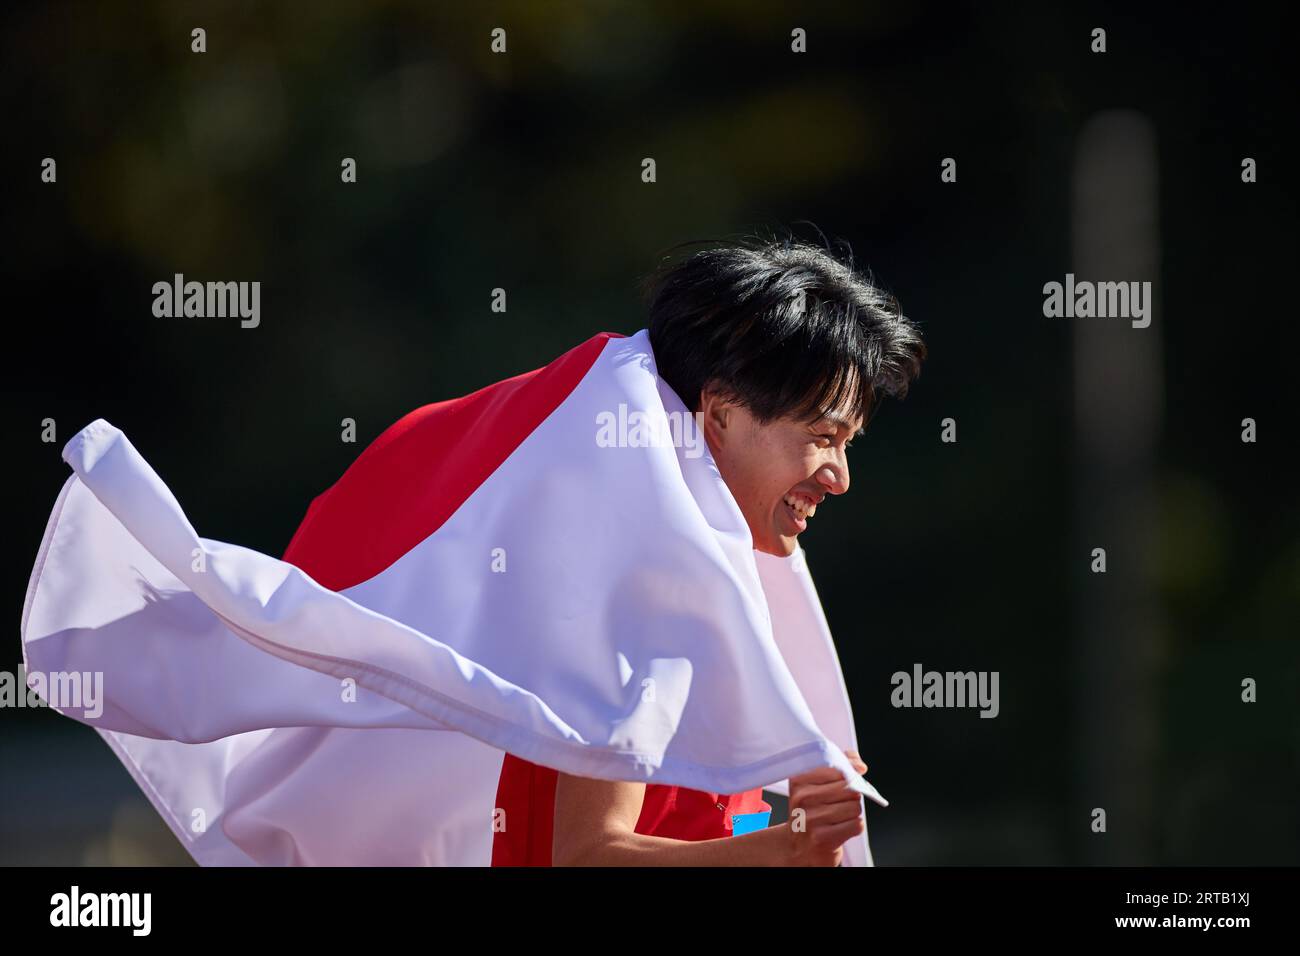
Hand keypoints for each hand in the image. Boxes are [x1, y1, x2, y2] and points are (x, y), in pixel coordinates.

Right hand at [784, 750, 867, 865]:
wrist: (799, 847)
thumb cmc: (811, 813)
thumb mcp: (815, 785)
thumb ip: (839, 767)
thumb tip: (860, 765)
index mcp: (799, 780)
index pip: (838, 769)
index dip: (848, 775)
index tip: (845, 782)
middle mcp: (802, 798)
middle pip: (849, 788)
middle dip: (851, 796)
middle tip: (839, 804)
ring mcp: (811, 819)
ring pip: (855, 806)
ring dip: (853, 813)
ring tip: (838, 817)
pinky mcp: (823, 838)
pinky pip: (856, 824)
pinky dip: (854, 827)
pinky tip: (841, 828)